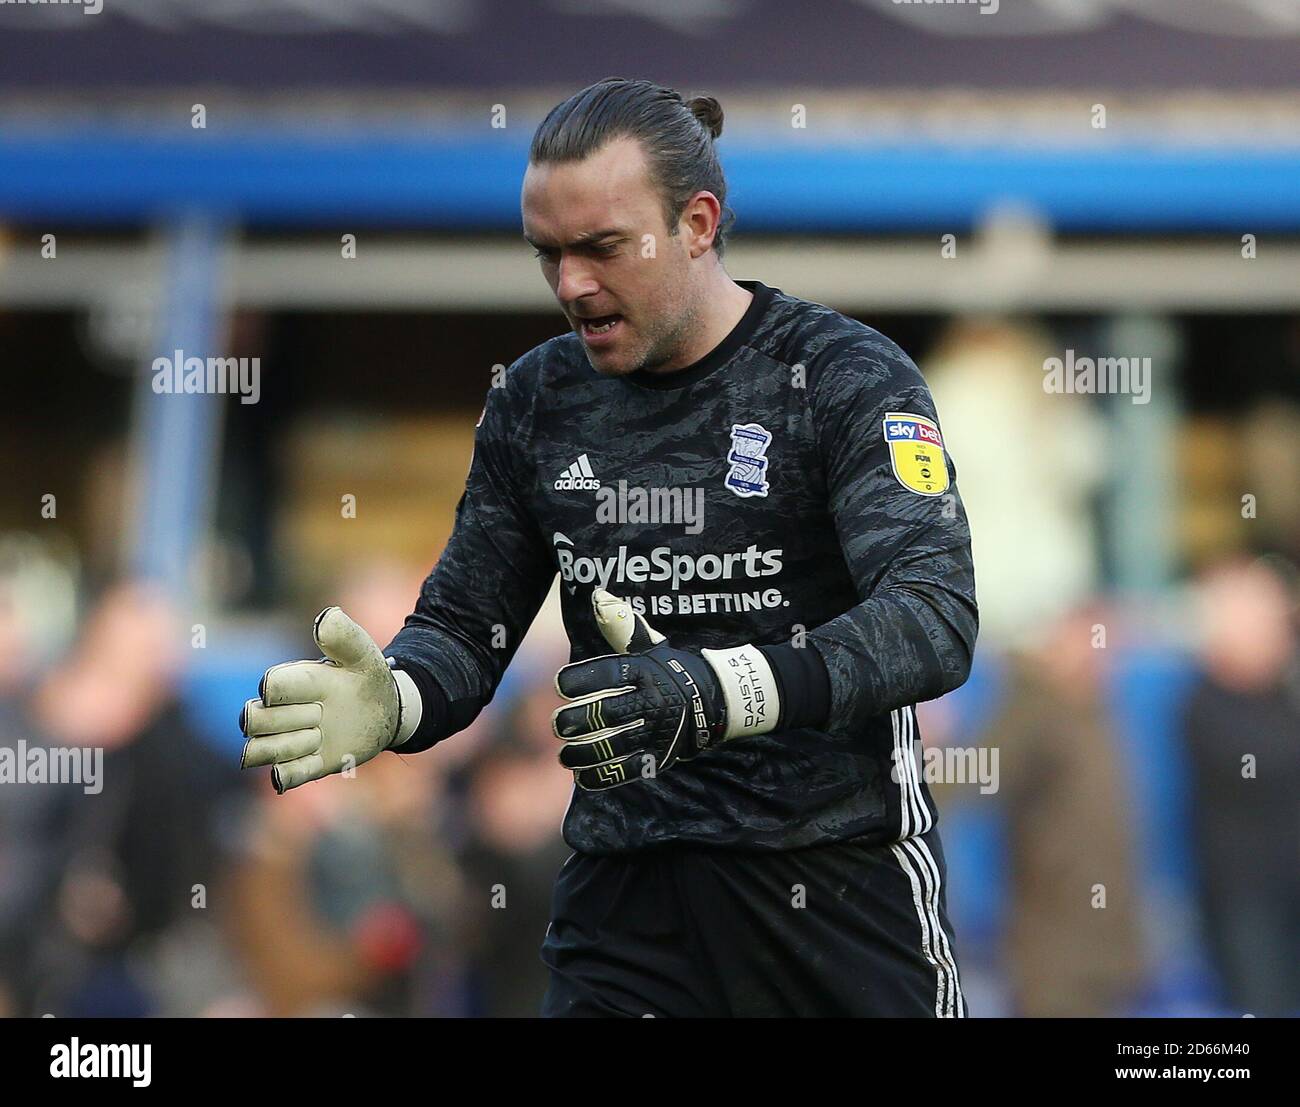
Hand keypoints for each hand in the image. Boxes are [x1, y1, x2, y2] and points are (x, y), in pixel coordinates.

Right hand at [240, 607, 403, 792]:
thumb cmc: (367, 676)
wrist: (385, 710)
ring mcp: (292, 739)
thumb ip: (344, 636)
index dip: (280, 690)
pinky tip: (310, 760)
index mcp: (293, 680)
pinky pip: (284, 776)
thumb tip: (326, 617)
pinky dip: (288, 773)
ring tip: (320, 736)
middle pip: (255, 720)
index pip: (267, 686)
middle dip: (290, 719)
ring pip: (262, 750)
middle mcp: (283, 710)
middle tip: (321, 715)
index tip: (314, 690)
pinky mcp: (306, 765)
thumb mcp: (362, 655)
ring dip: (294, 745)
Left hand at [552, 589, 780, 790]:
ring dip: (585, 752)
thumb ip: (621, 626)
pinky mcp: (662, 756)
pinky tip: (582, 775)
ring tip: (564, 754)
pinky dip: (605, 775)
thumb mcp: (650, 644)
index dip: (581, 678)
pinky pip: (630, 769)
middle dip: (577, 720)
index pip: (610, 673)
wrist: (717, 698)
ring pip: (616, 745)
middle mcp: (653, 700)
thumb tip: (597, 595)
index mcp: (646, 670)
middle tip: (558, 724)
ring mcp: (659, 730)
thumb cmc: (672, 668)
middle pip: (608, 713)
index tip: (560, 684)